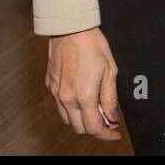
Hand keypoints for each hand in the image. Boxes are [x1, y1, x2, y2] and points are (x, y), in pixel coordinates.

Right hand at [45, 27, 122, 141]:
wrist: (70, 30)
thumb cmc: (92, 46)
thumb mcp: (110, 71)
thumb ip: (110, 98)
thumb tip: (112, 117)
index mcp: (84, 96)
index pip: (94, 127)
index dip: (106, 134)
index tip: (114, 133)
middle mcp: (67, 98)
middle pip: (79, 128)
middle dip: (94, 129)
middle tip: (108, 121)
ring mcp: (56, 93)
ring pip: (67, 120)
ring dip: (82, 121)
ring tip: (96, 111)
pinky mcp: (50, 87)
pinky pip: (60, 107)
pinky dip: (71, 109)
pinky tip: (83, 99)